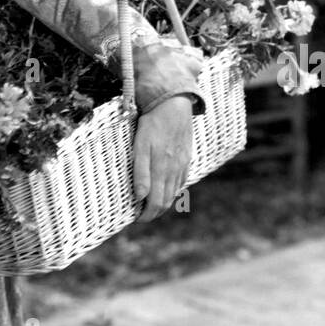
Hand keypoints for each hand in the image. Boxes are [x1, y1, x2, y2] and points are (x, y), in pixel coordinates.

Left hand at [132, 95, 193, 221]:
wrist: (173, 106)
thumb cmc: (152, 125)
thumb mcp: (140, 147)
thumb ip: (141, 173)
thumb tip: (140, 197)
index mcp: (162, 170)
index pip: (156, 202)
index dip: (147, 215)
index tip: (138, 219)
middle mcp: (174, 170)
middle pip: (166, 200)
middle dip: (155, 212)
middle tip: (143, 217)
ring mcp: (182, 164)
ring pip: (174, 191)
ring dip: (164, 203)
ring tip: (152, 207)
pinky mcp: (186, 157)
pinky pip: (181, 180)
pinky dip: (173, 190)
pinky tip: (168, 190)